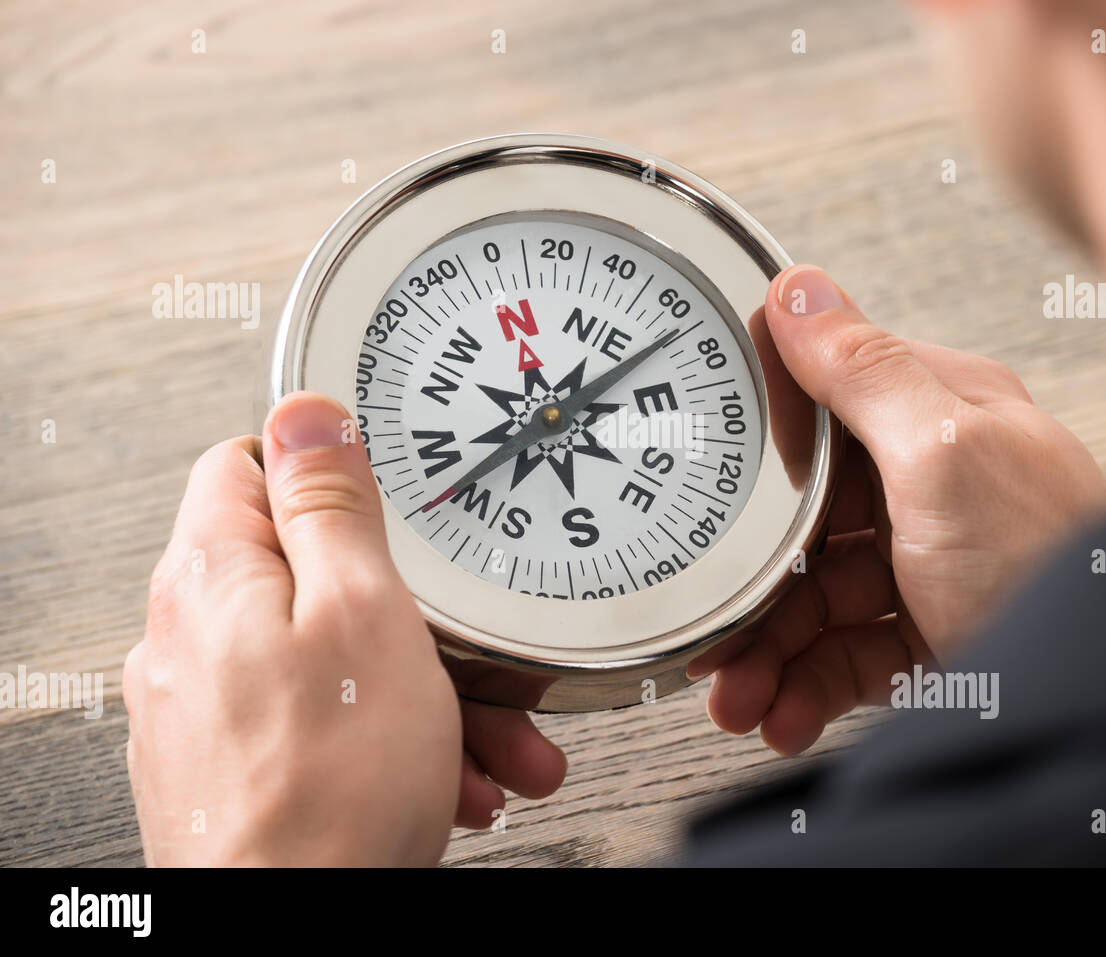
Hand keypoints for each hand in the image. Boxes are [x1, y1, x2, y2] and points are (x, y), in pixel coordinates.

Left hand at [124, 392, 565, 864]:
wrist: (298, 928)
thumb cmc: (331, 791)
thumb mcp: (363, 612)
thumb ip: (331, 506)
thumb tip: (303, 413)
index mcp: (211, 578)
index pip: (248, 466)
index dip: (328, 476)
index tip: (388, 506)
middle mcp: (189, 639)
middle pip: (311, 581)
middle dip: (412, 617)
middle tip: (473, 653)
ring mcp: (207, 711)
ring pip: (331, 664)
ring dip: (423, 693)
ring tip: (492, 741)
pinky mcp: (233, 768)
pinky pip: (322, 725)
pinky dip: (389, 742)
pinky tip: (449, 780)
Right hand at [689, 265, 1105, 755]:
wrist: (1102, 696)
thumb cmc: (1046, 562)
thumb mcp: (944, 452)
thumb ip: (864, 374)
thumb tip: (798, 292)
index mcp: (941, 415)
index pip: (826, 409)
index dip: (764, 449)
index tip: (706, 486)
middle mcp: (932, 485)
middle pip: (808, 521)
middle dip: (751, 579)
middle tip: (710, 623)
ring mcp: (928, 565)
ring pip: (816, 599)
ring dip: (765, 651)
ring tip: (736, 696)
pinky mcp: (927, 636)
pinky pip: (842, 657)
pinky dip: (802, 688)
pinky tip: (778, 713)